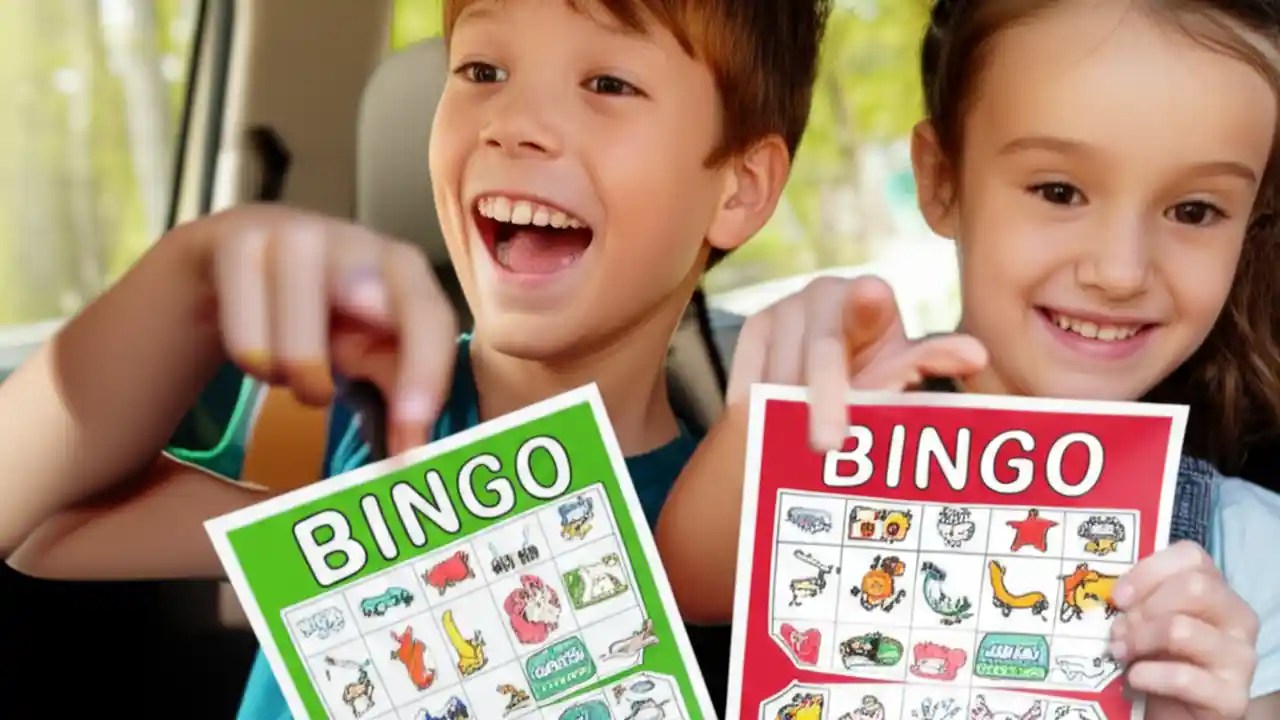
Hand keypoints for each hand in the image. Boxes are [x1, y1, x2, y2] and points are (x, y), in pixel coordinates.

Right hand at [197, 204, 457, 454]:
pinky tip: (258, 350)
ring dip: (294, 371)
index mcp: (403, 270)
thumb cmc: (321, 315)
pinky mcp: (235, 238)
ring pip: (298, 326)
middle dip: (346, 362)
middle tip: (322, 398)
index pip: (431, 316)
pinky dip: (252, 356)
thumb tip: (412, 447)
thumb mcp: (369, 350)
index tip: (410, 441)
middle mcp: (356, 241)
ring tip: (291, 374)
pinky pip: (245, 327)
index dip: (426, 376)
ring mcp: (294, 232)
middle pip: (366, 298)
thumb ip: (400, 389)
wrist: (232, 268)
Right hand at [726, 274, 988, 450]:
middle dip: (823, 400)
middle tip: (828, 445)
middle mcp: (820, 292)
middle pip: (820, 356)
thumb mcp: (904, 366)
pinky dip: (758, 414)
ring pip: (782, 372)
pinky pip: (749, 382)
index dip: (867, 307)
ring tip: (803, 453)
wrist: (827, 364)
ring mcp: (782, 308)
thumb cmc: (876, 367)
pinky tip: (769, 438)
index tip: (872, 298)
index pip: (866, 309)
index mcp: (868, 294)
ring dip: (790, 414)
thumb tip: (976, 354)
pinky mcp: (752, 330)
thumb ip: (932, 358)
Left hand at [1109, 540, 1257, 719]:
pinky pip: (1182, 677)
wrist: (1178, 709)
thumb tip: (1108, 591)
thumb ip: (1138, 597)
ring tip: (1119, 652)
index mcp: (1217, 590)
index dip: (1148, 571)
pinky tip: (1134, 677)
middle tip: (1117, 628)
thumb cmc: (1159, 655)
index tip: (1118, 596)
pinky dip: (1148, 675)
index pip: (1192, 556)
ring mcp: (1240, 657)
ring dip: (1138, 640)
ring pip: (1181, 629)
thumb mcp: (1149, 618)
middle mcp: (1237, 618)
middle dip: (1143, 608)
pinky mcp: (1231, 696)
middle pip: (1194, 587)